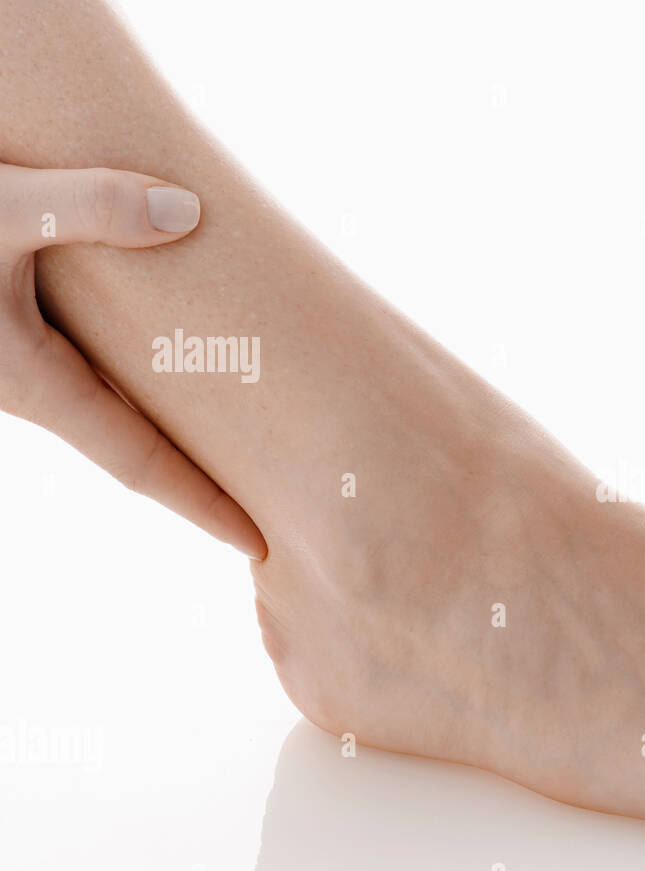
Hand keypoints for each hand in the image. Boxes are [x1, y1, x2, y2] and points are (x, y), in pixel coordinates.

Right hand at [0, 163, 265, 554]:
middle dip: (196, 476)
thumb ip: (87, 207)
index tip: (257, 543)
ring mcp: (14, 365)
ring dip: (164, 426)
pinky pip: (86, 370)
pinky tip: (165, 370)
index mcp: (35, 382)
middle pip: (131, 445)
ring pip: (107, 406)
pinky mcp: (8, 334)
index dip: (201, 504)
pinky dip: (132, 383)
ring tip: (238, 440)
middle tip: (271, 499)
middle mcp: (26, 386)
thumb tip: (188, 212)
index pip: (140, 461)